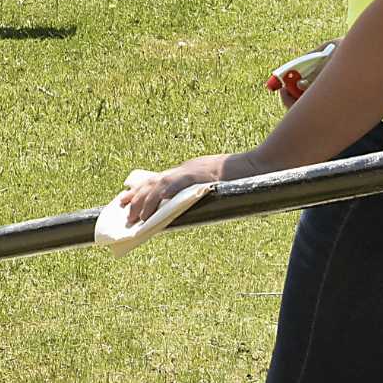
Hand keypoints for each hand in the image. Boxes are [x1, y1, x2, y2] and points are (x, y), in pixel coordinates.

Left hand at [118, 153, 241, 227]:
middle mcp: (186, 169)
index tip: (124, 199)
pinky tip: (156, 205)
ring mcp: (192, 171)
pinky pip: (178, 185)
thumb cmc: (240, 177)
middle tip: (125, 214)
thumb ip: (198, 192)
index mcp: (187, 172)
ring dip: (147, 202)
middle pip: (154, 182)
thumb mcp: (213, 183)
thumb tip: (186, 208)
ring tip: (137, 217)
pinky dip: (166, 194)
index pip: (158, 180)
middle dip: (138, 198)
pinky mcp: (201, 175)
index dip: (140, 190)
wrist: (259, 165)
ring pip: (161, 185)